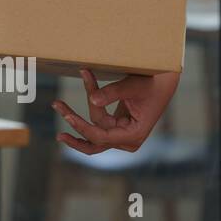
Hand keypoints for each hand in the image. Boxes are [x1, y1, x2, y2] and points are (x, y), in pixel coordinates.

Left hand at [52, 69, 179, 154]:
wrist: (163, 80)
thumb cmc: (150, 83)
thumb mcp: (132, 86)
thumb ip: (113, 92)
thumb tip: (93, 99)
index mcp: (134, 135)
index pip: (101, 137)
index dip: (83, 127)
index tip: (67, 116)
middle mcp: (127, 139)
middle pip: (94, 140)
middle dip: (74, 126)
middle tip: (57, 107)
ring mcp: (121, 134)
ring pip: (92, 132)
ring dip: (75, 119)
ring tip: (58, 104)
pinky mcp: (116, 127)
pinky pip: (96, 124)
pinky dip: (85, 113)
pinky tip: (68, 110)